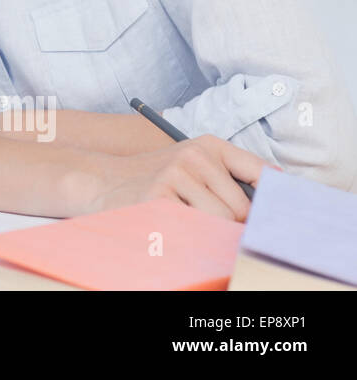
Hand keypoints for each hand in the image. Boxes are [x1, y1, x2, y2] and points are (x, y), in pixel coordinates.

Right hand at [81, 134, 268, 221]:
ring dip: (207, 230)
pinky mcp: (159, 198)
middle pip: (241, 208)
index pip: (260, 172)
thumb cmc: (156, 180)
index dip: (275, 198)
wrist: (101, 181)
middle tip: (205, 220)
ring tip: (183, 219)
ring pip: (220, 221)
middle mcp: (194, 155)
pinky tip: (169, 223)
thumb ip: (228, 179)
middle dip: (230, 223)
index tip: (279, 216)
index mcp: (208, 145)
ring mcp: (175, 175)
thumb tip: (270, 207)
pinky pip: (195, 229)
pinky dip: (187, 235)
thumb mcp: (191, 167)